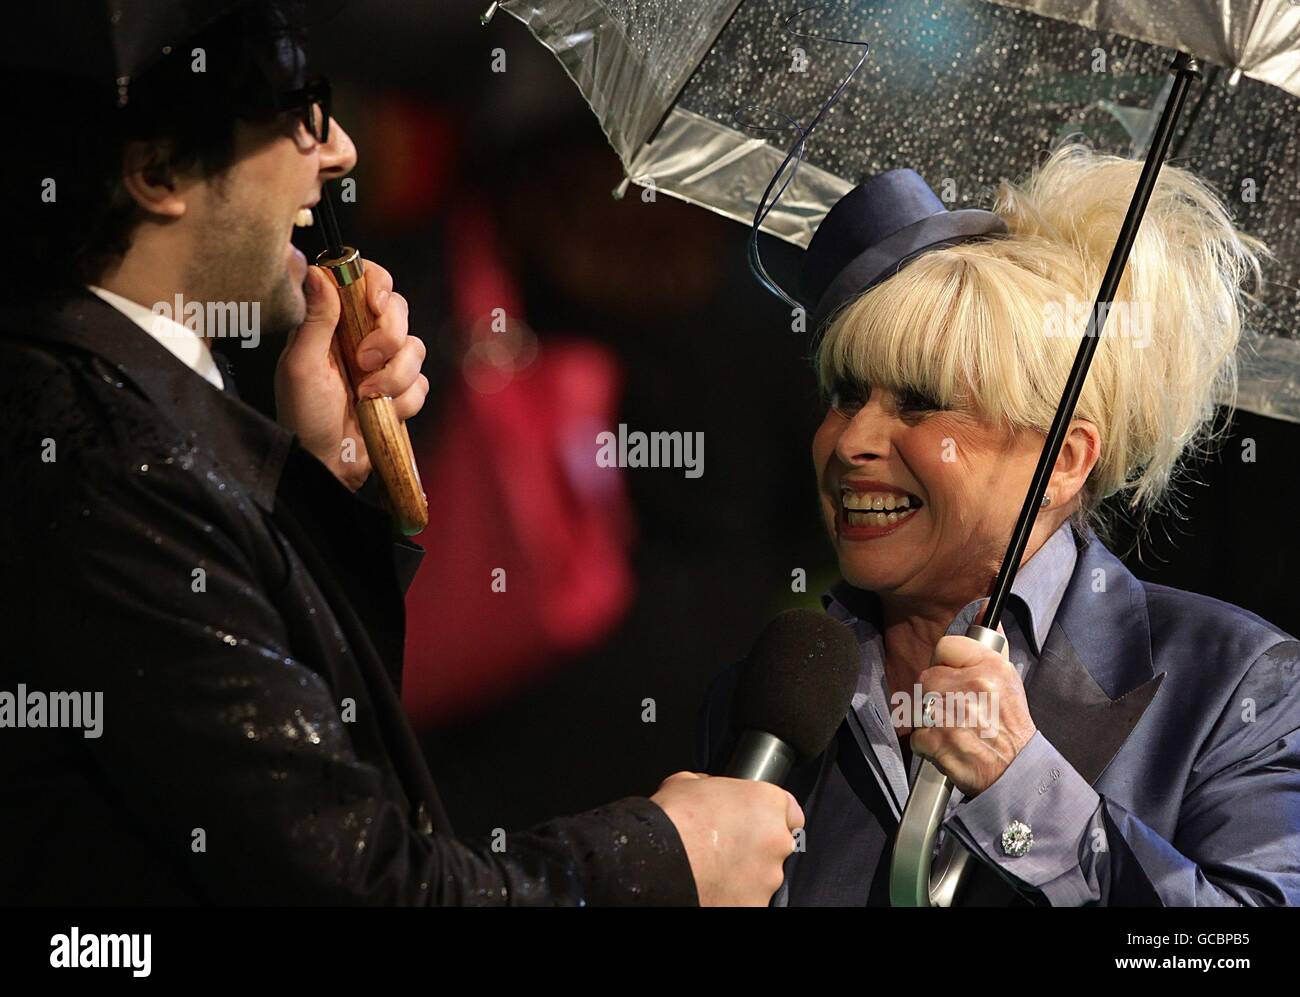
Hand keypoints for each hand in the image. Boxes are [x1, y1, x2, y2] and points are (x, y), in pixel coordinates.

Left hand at [275, 261, 428, 489]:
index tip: (374, 306)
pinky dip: (403, 401)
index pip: (365, 280)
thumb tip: (317, 271)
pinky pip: (421, 383)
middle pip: (399, 309)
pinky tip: (381, 413)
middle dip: (388, 338)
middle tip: (363, 363)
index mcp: (333, 323)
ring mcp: (384, 365)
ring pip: (415, 348)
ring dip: (394, 377)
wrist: (327, 464)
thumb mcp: (300, 367)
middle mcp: (361, 337)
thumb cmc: (303, 417)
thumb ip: (314, 320)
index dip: (378, 284)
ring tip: (367, 398)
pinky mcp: (401, 392)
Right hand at [650, 772, 803, 906]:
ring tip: (713, 869)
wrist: (655, 863)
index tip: (755, 820)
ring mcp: (768, 877)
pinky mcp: (756, 905)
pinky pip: (749, 898)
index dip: (770, 815)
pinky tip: (711, 887)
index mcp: (766, 802)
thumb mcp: (687, 782)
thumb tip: (707, 789)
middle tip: (724, 846)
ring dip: (745, 873)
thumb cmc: (672, 820)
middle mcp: (776, 840)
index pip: (790, 810)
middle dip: (755, 846)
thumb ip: (710, 785)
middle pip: (776, 843)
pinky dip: (735, 895)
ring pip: (763, 874)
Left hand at [909, 632, 1036, 796]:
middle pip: (928, 677)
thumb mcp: (1009, 679)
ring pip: (920, 705)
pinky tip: (948, 745)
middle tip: (955, 708)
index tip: (952, 675)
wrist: (1016, 770)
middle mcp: (972, 687)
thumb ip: (991, 645)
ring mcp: (953, 715)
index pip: (946, 646)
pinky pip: (917, 735)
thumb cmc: (1011, 726)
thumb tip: (985, 609)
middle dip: (936, 694)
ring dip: (931, 718)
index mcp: (990, 668)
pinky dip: (928, 744)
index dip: (945, 662)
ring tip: (953, 727)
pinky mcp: (940, 741)